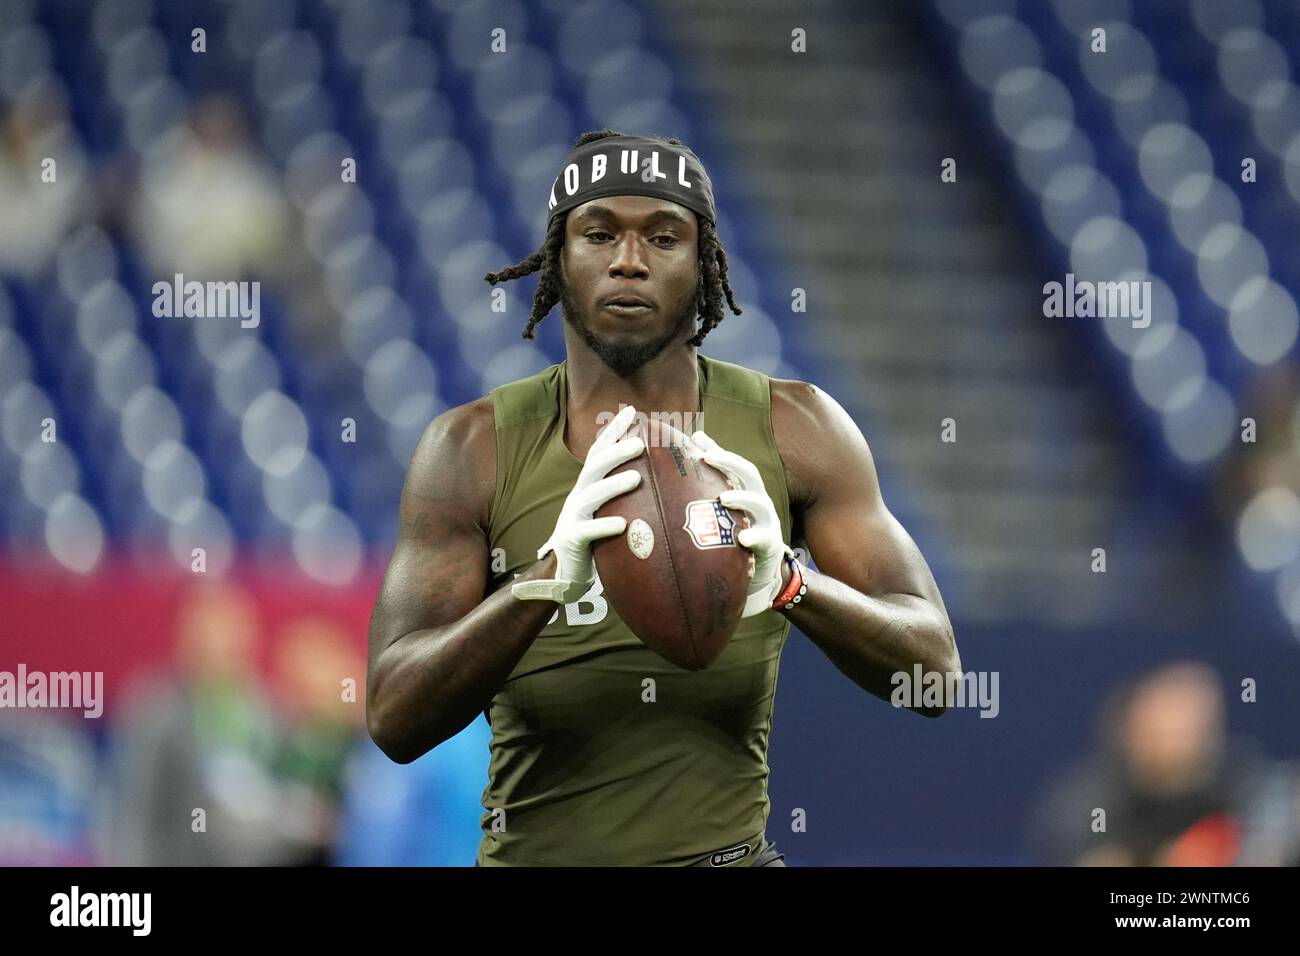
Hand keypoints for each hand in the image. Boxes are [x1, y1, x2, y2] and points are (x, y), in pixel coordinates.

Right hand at [512, 404, 644, 603]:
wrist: (565, 573)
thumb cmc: (596, 541)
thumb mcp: (609, 512)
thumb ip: (627, 496)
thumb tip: (664, 478)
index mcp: (588, 485)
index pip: (599, 451)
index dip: (613, 430)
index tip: (632, 410)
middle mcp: (578, 495)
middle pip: (594, 466)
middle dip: (616, 452)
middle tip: (640, 443)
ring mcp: (571, 516)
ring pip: (591, 495)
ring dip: (613, 484)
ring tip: (637, 478)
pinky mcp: (570, 539)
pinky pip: (587, 530)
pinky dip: (604, 526)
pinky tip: (623, 524)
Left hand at [690, 430, 792, 616]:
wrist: (761, 572)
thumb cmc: (735, 535)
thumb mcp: (722, 512)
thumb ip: (708, 489)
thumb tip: (683, 461)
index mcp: (745, 490)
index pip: (732, 464)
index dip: (717, 450)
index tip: (697, 439)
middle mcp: (758, 501)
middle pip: (749, 474)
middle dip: (729, 462)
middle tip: (707, 457)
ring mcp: (767, 522)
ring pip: (760, 504)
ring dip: (742, 498)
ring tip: (724, 498)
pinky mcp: (770, 544)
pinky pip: (764, 538)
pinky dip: (754, 536)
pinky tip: (741, 539)